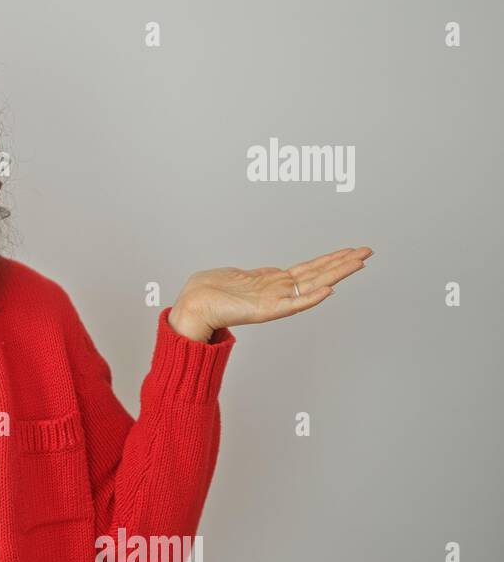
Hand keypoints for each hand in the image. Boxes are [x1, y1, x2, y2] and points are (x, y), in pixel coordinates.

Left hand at [169, 246, 373, 340]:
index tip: (351, 250)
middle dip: (343, 262)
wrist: (193, 305)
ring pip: (312, 284)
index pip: (309, 269)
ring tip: (358, 262)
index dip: (330, 260)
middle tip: (368, 251)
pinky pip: (293, 304)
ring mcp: (275, 300)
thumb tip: (273, 272)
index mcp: (273, 282)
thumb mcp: (240, 275)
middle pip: (318, 273)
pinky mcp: (265, 310)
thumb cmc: (209, 291)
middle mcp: (279, 290)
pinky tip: (328, 291)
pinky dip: (311, 298)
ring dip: (336, 273)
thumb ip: (259, 276)